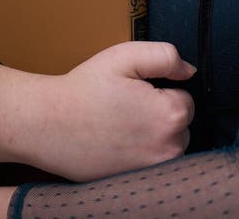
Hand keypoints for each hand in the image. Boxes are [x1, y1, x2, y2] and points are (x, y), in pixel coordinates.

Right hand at [24, 41, 195, 181]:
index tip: (135, 89)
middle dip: (160, 112)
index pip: (185, 97)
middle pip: (180, 124)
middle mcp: (169, 149)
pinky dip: (141, 152)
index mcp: (170, 115)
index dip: (160, 88)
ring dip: (153, 134)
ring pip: (168, 144)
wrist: (49, 124)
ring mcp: (154, 170)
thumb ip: (165, 57)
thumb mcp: (125, 56)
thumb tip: (188, 71)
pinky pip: (152, 162)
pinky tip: (118, 142)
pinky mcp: (138, 182)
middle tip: (125, 105)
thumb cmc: (86, 89)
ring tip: (120, 123)